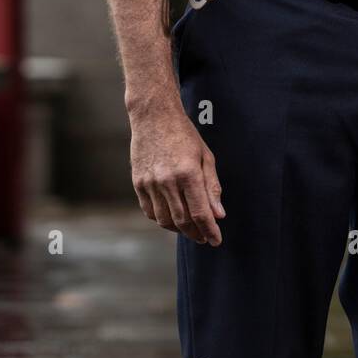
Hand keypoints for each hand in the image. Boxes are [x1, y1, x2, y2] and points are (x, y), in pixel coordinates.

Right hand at [130, 107, 225, 244]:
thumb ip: (212, 186)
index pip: (201, 213)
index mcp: (188, 173)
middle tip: (204, 237)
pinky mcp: (138, 183)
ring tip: (189, 228)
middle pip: (183, 221)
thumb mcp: (205, 156)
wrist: (154, 116)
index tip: (216, 241)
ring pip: (164, 220)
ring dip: (179, 229)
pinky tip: (171, 217)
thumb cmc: (184, 134)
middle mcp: (167, 181)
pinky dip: (162, 219)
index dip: (210, 231)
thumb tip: (218, 215)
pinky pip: (150, 211)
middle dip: (196, 234)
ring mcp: (150, 183)